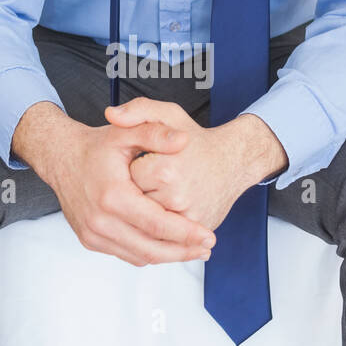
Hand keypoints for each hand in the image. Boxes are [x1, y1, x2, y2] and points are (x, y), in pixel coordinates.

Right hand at [38, 113, 216, 267]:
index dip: (186, 234)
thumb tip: (183, 140)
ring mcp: (93, 234)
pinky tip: (168, 247)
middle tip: (207, 249)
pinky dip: (149, 254)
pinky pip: (126, 254)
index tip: (209, 237)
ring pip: (139, 256)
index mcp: (112, 196)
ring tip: (193, 251)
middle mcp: (100, 220)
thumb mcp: (125, 132)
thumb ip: (155, 133)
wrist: (61, 158)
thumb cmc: (95, 147)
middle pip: (151, 248)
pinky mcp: (90, 240)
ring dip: (168, 257)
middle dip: (183, 252)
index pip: (157, 224)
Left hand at [104, 98, 250, 233]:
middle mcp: (176, 198)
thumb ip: (138, 110)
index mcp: (165, 170)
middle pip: (134, 203)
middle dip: (140, 191)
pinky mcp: (193, 234)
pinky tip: (168, 206)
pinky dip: (161, 224)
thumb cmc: (198, 141)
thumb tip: (112, 114)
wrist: (233, 163)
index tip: (147, 162)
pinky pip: (163, 233)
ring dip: (149, 209)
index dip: (134, 169)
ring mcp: (186, 220)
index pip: (127, 179)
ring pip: (147, 221)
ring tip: (164, 190)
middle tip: (158, 178)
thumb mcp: (168, 115)